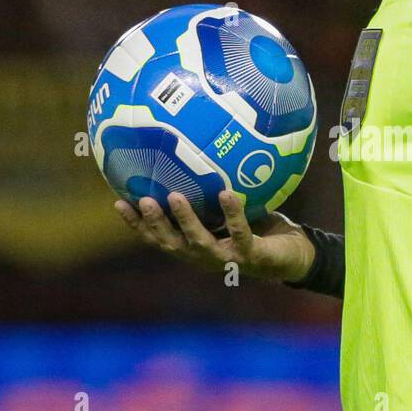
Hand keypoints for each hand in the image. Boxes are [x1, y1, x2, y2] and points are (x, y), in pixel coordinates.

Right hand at [114, 190, 316, 282]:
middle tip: (140, 200)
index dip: (136, 224)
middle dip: (153, 225)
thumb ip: (212, 189)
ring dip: (185, 221)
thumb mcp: (231, 209)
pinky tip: (227, 194)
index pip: (159, 237)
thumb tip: (194, 151)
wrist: (294, 256)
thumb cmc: (259, 229)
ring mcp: (227, 259)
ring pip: (199, 242)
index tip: (117, 202)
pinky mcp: (251, 256)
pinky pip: (240, 232)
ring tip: (174, 197)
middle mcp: (205, 257)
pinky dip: (232, 213)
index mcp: (195, 247)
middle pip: (170, 244)